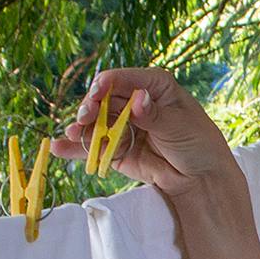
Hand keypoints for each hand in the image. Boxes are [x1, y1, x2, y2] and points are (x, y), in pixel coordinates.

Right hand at [52, 66, 240, 202]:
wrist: (200, 178)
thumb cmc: (198, 143)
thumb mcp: (179, 126)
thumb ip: (154, 115)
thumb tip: (138, 100)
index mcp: (152, 85)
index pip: (122, 79)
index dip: (106, 85)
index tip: (96, 96)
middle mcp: (133, 101)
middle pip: (103, 100)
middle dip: (90, 108)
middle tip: (84, 118)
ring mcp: (122, 125)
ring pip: (95, 123)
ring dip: (81, 128)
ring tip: (72, 134)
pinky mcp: (116, 149)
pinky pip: (93, 146)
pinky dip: (77, 148)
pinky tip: (59, 148)